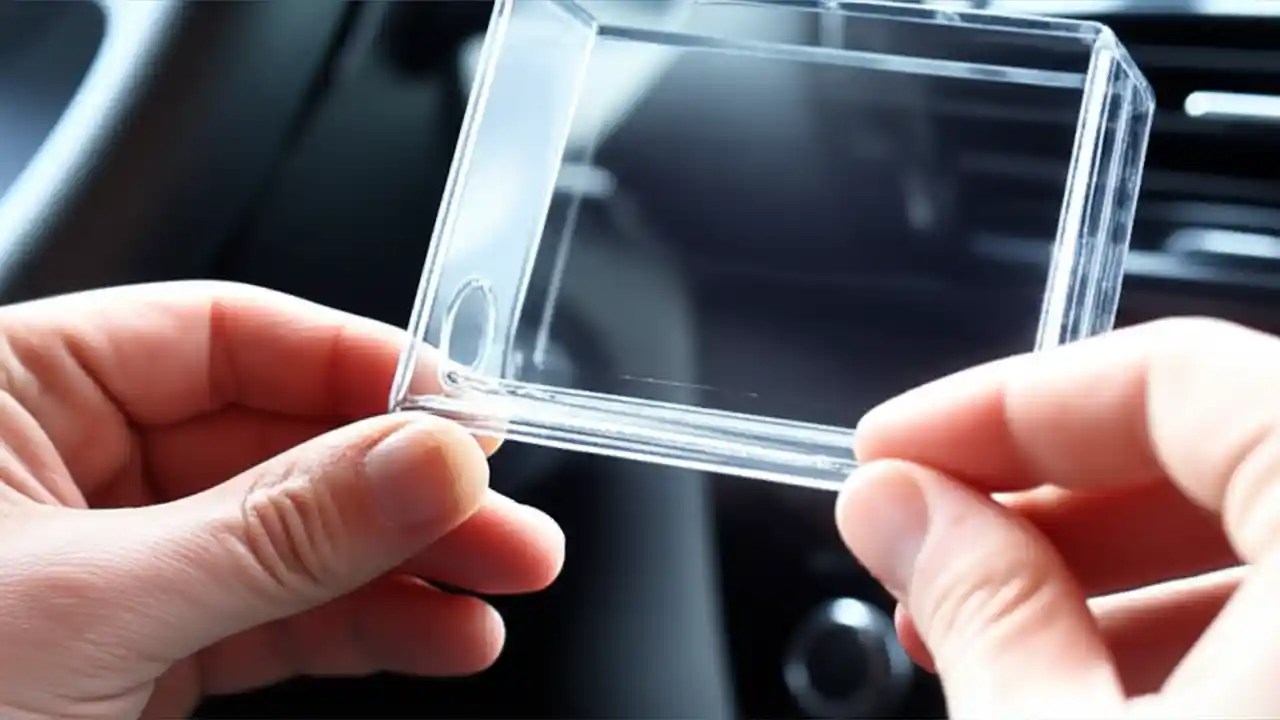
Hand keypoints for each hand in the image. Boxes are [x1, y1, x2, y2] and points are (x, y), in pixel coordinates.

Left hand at [0, 281, 563, 719]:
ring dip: (406, 567)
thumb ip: (274, 531)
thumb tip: (424, 460)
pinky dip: (361, 631)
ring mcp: (114, 563)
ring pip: (292, 539)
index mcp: (14, 391)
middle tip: (505, 518)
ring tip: (501, 587)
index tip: (458, 412)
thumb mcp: (91, 606)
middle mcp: (66, 465)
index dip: (354, 366)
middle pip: (280, 442)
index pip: (223, 336)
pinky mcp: (140, 650)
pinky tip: (436, 636)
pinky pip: (273, 619)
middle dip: (403, 489)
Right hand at [835, 317, 1279, 717]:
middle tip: (925, 545)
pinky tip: (1087, 695)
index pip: (1185, 375)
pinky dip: (1197, 644)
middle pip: (1229, 452)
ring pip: (1267, 545)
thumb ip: (986, 609)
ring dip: (1112, 581)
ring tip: (980, 639)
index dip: (1007, 403)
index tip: (894, 449)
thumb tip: (899, 505)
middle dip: (1053, 500)